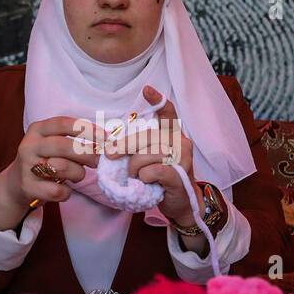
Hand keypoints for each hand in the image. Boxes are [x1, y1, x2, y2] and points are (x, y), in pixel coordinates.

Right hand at [0, 116, 102, 230]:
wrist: (16, 183)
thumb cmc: (45, 160)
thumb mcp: (53, 143)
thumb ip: (75, 141)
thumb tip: (107, 143)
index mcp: (38, 130)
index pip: (64, 123)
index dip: (88, 130)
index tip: (106, 138)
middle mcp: (29, 145)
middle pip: (64, 146)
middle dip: (87, 154)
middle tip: (97, 162)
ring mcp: (26, 166)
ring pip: (61, 167)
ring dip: (78, 173)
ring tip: (78, 175)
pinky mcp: (27, 187)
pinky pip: (56, 191)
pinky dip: (67, 192)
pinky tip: (66, 190)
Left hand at [105, 86, 201, 226]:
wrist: (182, 204)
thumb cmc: (162, 180)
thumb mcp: (149, 159)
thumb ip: (138, 148)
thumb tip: (110, 146)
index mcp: (173, 135)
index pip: (168, 113)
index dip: (158, 101)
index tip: (146, 90)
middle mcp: (181, 143)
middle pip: (147, 136)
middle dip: (124, 146)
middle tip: (111, 156)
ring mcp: (183, 159)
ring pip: (148, 154)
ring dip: (134, 167)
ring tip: (137, 176)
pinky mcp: (179, 176)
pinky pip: (153, 170)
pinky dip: (144, 177)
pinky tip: (147, 182)